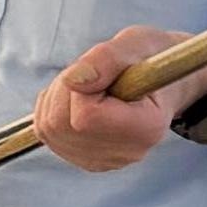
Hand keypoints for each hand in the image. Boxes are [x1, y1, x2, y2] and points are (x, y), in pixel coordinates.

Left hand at [32, 25, 206, 173]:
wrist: (160, 80)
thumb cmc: (149, 58)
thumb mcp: (134, 43)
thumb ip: (106, 59)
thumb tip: (72, 81)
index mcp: (147, 127)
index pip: (86, 116)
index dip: (83, 87)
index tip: (104, 73)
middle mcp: (126, 153)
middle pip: (61, 124)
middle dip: (66, 90)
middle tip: (94, 75)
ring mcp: (105, 162)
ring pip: (48, 129)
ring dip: (57, 96)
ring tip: (89, 85)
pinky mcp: (86, 160)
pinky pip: (46, 133)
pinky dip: (51, 108)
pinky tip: (78, 99)